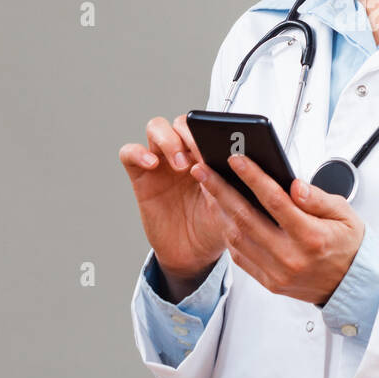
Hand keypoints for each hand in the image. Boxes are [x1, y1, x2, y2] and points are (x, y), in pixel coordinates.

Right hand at [119, 115, 228, 286]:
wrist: (193, 255)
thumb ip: (235, 183)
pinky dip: (138, 152)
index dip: (212, 129)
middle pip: (182, 122)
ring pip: (157, 128)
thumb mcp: (233, 206)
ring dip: (168, 139)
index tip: (221, 143)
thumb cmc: (215, 227)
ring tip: (180, 163)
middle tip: (199, 153)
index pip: (208, 127)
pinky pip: (129, 153)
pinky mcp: (141, 176)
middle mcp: (185, 154)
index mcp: (210, 156)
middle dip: (190, 132)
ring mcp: (161, 163)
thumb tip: (249, 163)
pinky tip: (152, 163)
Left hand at [188, 152, 364, 306]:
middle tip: (203, 169)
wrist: (350, 285)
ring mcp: (277, 272)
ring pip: (237, 237)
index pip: (275, 201)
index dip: (253, 177)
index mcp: (311, 236)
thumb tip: (295, 185)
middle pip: (246, 217)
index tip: (236, 160)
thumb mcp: (345, 215)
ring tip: (208, 187)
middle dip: (220, 189)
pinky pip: (240, 256)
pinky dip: (227, 233)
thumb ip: (318, 199)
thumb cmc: (348, 245)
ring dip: (219, 210)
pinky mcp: (269, 281)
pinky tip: (222, 214)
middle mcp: (291, 256)